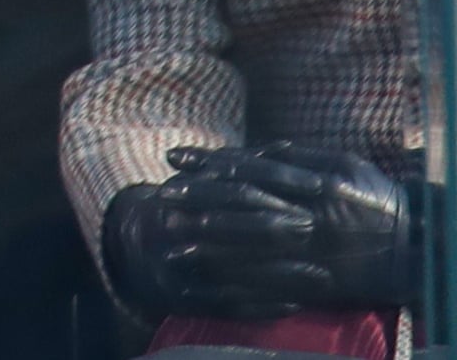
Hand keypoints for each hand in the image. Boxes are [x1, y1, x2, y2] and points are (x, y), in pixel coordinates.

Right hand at [103, 170, 321, 323]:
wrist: (134, 249)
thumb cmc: (183, 207)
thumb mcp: (199, 179)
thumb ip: (235, 166)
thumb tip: (286, 150)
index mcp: (187, 190)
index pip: (239, 182)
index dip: (282, 182)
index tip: (321, 186)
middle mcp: (178, 225)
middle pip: (232, 224)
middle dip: (277, 227)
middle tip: (316, 228)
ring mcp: (178, 264)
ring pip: (234, 268)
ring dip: (280, 274)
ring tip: (321, 276)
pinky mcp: (184, 298)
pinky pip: (228, 305)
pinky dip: (262, 306)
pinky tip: (295, 305)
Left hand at [165, 142, 418, 307]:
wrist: (416, 250)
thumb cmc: (378, 201)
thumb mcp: (346, 164)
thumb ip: (299, 156)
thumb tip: (257, 151)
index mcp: (316, 184)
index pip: (251, 170)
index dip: (209, 164)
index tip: (177, 160)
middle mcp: (309, 217)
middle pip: (244, 206)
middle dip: (199, 199)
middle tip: (163, 195)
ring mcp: (310, 254)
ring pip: (250, 245)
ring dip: (208, 239)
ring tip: (173, 233)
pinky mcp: (313, 283)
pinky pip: (269, 281)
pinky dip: (234, 277)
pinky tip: (206, 273)